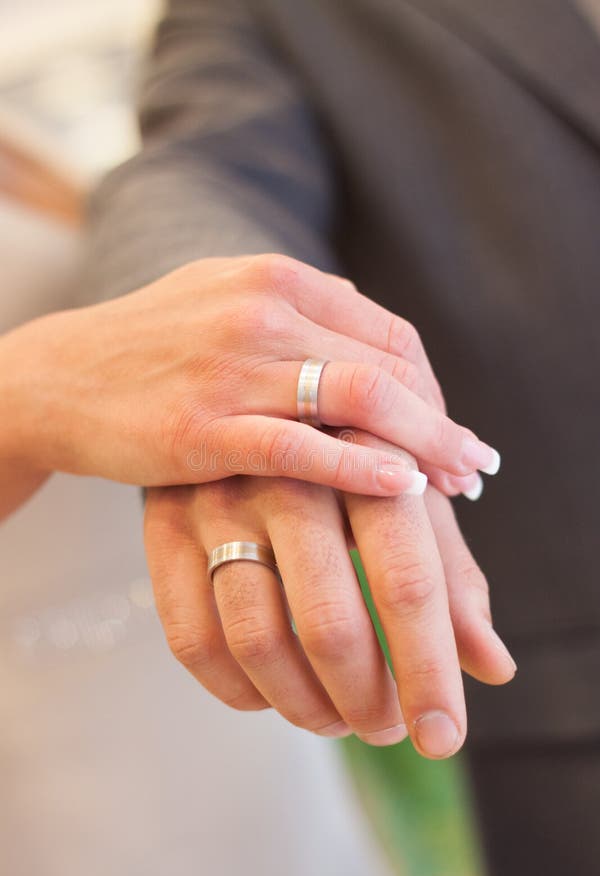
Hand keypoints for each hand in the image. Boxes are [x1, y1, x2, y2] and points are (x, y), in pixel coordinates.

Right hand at [1, 254, 497, 496]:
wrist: (56, 377)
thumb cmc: (148, 346)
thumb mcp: (222, 298)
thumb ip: (295, 308)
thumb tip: (366, 322)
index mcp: (276, 278)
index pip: (388, 332)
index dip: (433, 387)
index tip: (450, 428)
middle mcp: (262, 312)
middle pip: (390, 365)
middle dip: (442, 421)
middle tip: (473, 466)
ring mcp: (233, 368)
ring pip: (361, 399)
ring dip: (424, 444)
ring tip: (457, 483)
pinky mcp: (202, 427)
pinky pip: (301, 446)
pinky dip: (361, 468)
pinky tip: (403, 488)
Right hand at [144, 436, 514, 758]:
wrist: (246, 389)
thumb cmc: (349, 458)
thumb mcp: (406, 499)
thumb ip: (450, 580)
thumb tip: (495, 668)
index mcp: (365, 460)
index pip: (408, 582)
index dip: (429, 670)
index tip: (444, 735)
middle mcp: (287, 477)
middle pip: (330, 624)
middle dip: (367, 700)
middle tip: (387, 728)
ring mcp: (217, 501)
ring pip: (256, 640)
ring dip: (304, 706)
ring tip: (336, 719)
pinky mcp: (165, 527)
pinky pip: (192, 638)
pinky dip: (236, 689)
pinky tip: (269, 696)